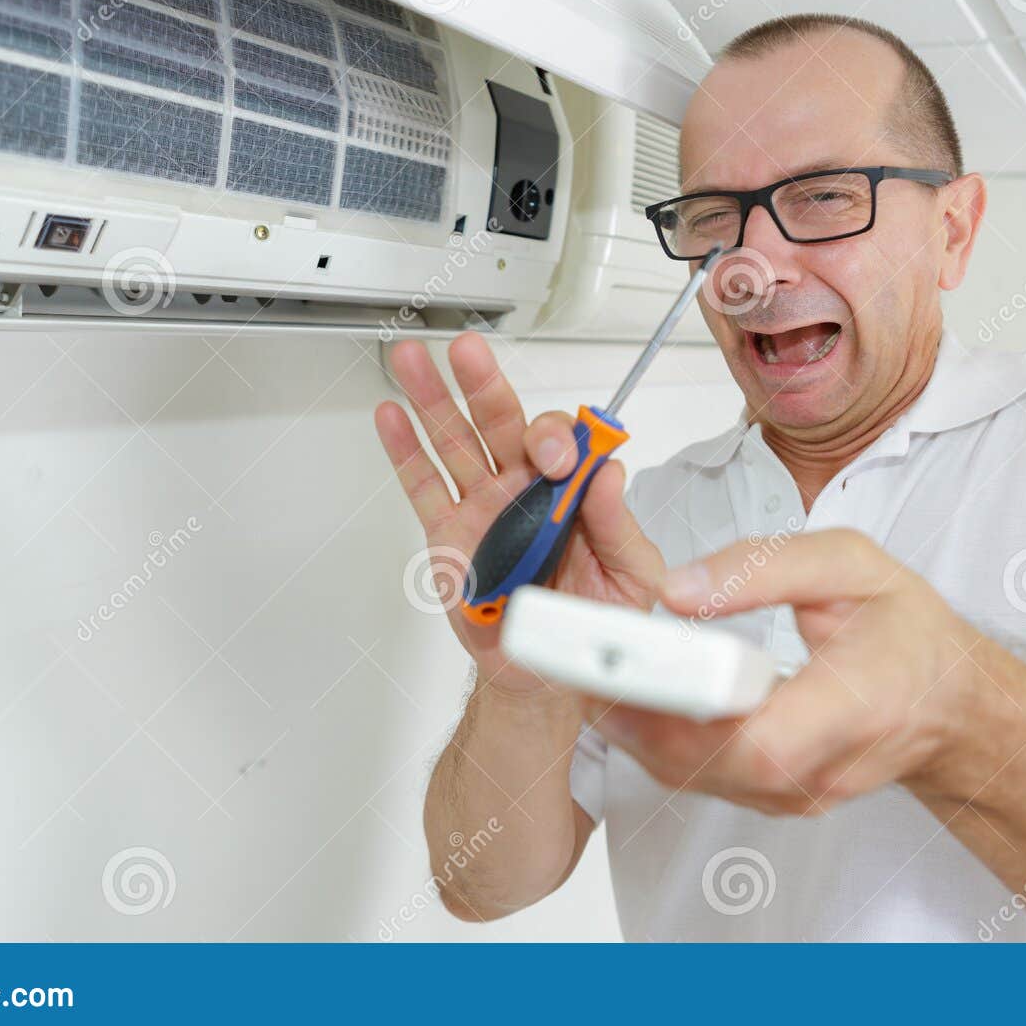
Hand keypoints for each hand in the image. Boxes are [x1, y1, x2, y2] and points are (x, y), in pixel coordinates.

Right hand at [375, 331, 665, 694]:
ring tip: (413, 360)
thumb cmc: (593, 620)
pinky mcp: (449, 536)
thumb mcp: (632, 577)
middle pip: (500, 422)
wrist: (547, 673)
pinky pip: (425, 486)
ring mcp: (483, 508)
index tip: (556, 456)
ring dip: (433, 399)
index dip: (557, 438)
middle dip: (483, 384)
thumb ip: (621, 527)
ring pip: (455, 441)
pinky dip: (405, 450)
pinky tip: (393, 415)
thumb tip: (610, 474)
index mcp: (571, 491)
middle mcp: (524, 489)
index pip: (562, 442)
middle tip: (468, 352)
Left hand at [583, 528, 988, 814]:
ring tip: (596, 669)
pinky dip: (659, 739)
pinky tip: (636, 694)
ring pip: (695, 779)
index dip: (681, 712)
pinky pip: (703, 778)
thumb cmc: (909, 631)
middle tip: (584, 659)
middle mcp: (825, 767)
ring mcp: (798, 793)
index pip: (759, 737)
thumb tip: (676, 590)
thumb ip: (763, 568)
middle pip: (710, 766)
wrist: (951, 701)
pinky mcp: (775, 797)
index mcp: (857, 704)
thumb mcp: (852, 563)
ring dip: (636, 727)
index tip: (627, 666)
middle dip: (636, 715)